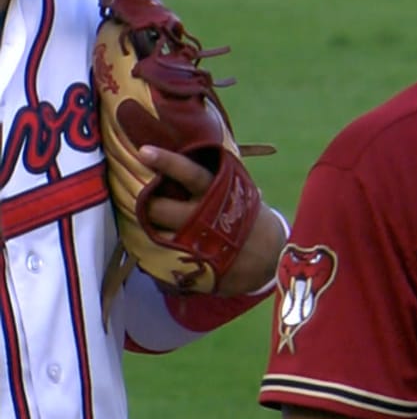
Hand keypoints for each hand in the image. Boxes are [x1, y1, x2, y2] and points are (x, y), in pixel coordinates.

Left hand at [138, 145, 285, 295]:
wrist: (272, 256)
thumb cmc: (248, 216)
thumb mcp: (239, 191)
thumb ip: (214, 177)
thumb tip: (187, 153)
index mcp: (218, 194)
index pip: (190, 174)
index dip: (167, 162)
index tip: (144, 152)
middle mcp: (203, 218)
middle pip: (158, 208)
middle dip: (145, 202)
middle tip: (143, 199)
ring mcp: (195, 244)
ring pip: (153, 233)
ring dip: (147, 227)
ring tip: (152, 224)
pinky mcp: (189, 266)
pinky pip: (158, 257)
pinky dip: (153, 250)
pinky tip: (160, 246)